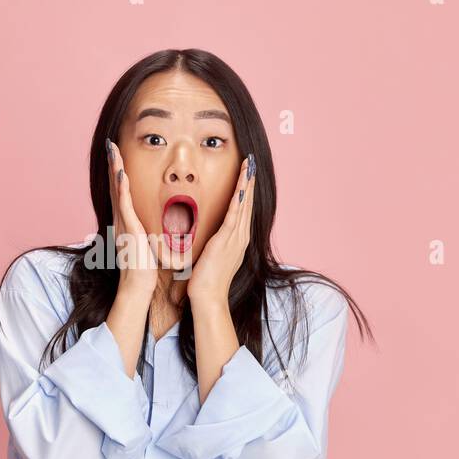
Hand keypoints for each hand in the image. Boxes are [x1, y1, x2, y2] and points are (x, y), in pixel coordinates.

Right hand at [106, 139, 169, 299]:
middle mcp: (121, 219)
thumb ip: (148, 231)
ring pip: (117, 191)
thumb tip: (154, 223)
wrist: (138, 286)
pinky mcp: (128, 230)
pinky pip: (123, 205)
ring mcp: (123, 224)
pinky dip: (121, 189)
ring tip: (112, 151)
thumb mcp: (147, 243)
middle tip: (110, 144)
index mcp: (126, 221)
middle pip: (115, 186)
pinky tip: (121, 175)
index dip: (118, 172)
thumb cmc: (145, 268)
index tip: (118, 154)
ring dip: (114, 170)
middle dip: (113, 164)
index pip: (121, 191)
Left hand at [187, 153, 254, 303]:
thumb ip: (213, 241)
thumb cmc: (206, 279)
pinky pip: (235, 214)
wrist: (208, 297)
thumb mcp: (211, 254)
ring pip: (244, 204)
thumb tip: (207, 232)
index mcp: (237, 238)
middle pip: (247, 202)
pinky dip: (239, 199)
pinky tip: (241, 186)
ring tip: (250, 165)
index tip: (247, 172)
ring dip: (247, 184)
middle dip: (250, 181)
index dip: (246, 189)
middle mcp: (241, 236)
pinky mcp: (228, 241)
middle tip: (252, 161)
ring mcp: (236, 238)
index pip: (243, 208)